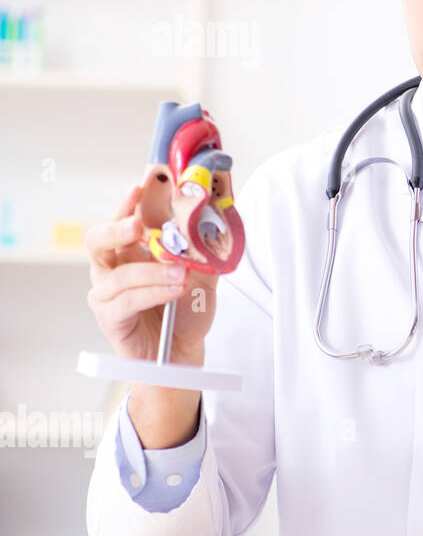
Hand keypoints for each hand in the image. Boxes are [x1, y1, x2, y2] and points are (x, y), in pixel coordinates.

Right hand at [85, 183, 219, 363]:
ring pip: (117, 274)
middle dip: (116, 228)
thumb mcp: (203, 274)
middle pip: (98, 240)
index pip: (122, 220)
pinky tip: (175, 290)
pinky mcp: (111, 317)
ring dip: (151, 271)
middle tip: (137, 225)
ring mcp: (108, 293)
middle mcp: (113, 268)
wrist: (184, 350)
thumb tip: (211, 222)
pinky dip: (153, 293)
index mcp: (131, 251)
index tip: (141, 185)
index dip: (128, 202)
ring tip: (180, 273)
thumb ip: (203, 250)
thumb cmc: (186, 309)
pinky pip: (127, 301)